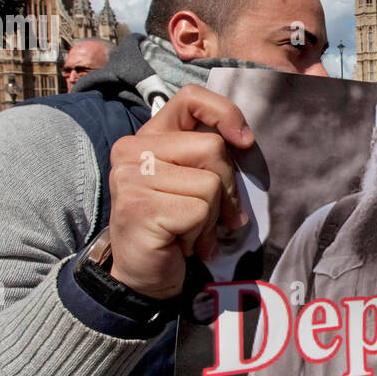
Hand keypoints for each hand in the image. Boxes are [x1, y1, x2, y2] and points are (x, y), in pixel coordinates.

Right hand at [106, 84, 251, 298]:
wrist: (143, 277)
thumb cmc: (174, 227)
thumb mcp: (193, 182)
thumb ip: (209, 157)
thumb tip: (245, 141)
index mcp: (148, 137)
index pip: (191, 99)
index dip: (225, 113)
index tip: (244, 142)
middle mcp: (132, 150)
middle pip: (213, 148)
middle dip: (227, 189)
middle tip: (214, 218)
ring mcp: (131, 177)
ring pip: (210, 184)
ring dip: (211, 218)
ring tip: (190, 232)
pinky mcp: (139, 206)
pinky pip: (200, 212)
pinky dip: (201, 235)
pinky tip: (181, 245)